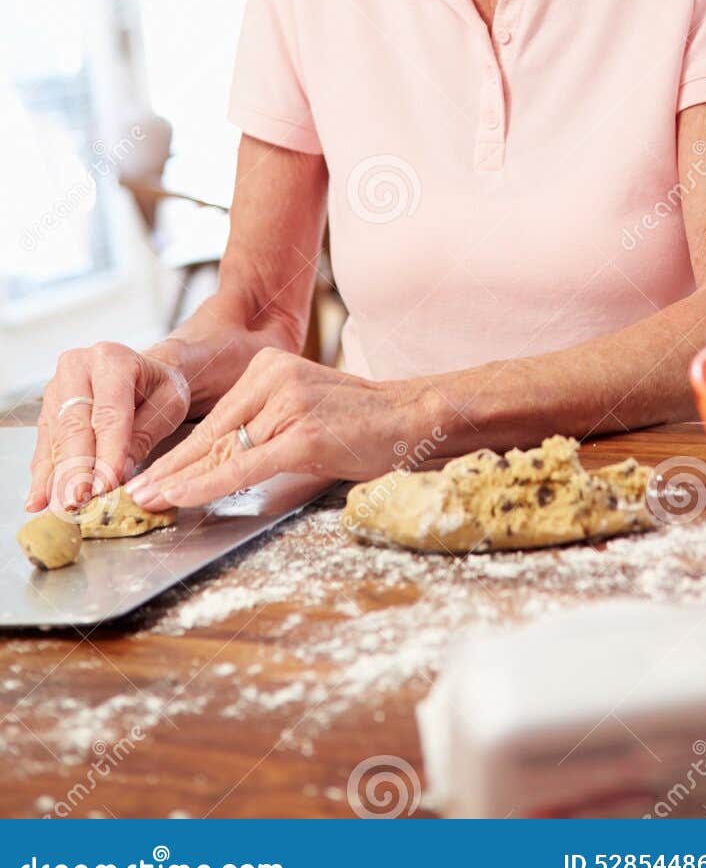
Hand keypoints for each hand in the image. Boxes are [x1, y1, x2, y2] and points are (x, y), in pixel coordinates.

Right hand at [27, 341, 190, 511]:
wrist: (146, 372)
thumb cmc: (159, 387)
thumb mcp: (168, 406)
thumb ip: (144, 436)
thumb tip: (118, 473)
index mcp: (112, 360)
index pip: (109, 414)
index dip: (106, 454)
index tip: (104, 486)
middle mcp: (78, 368)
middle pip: (74, 426)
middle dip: (76, 469)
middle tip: (78, 502)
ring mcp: (57, 388)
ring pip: (56, 439)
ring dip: (58, 477)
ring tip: (62, 508)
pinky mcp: (48, 410)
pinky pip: (45, 446)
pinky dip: (44, 475)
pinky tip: (40, 499)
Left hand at [128, 348, 414, 508]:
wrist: (410, 417)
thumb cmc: (358, 423)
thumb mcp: (301, 413)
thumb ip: (261, 429)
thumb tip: (211, 465)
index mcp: (269, 367)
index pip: (214, 419)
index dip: (178, 452)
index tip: (150, 475)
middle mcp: (274, 377)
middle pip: (211, 434)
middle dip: (170, 468)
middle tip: (132, 493)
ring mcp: (288, 404)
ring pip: (225, 451)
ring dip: (183, 480)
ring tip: (151, 500)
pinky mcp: (302, 434)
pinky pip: (244, 465)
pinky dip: (208, 483)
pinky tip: (181, 495)